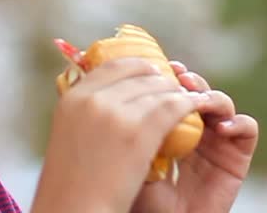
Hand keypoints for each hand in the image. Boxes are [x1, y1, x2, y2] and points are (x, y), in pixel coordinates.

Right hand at [30, 58, 203, 212]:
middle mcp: (92, 99)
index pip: (109, 67)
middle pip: (136, 74)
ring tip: (188, 97)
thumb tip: (104, 100)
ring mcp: (115, 113)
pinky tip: (197, 106)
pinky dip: (187, 104)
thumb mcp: (69, 135)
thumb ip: (86, 113)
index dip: (134, 67)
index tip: (149, 73)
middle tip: (172, 86)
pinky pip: (172, 107)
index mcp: (73, 98)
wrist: (75, 209)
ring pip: (157, 88)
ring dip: (176, 91)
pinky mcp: (139, 131)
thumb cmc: (73, 182)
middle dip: (158, 78)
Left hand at [129, 61, 258, 212]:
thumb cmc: (139, 200)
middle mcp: (191, 131)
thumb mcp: (127, 157)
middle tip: (177, 76)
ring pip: (221, 103)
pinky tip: (220, 128)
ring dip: (211, 95)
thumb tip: (119, 88)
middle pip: (195, 92)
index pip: (169, 92)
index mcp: (164, 127)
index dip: (164, 77)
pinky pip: (247, 130)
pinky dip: (238, 122)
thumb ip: (130, 128)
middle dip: (187, 80)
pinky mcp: (236, 158)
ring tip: (197, 99)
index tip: (152, 66)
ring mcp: (215, 142)